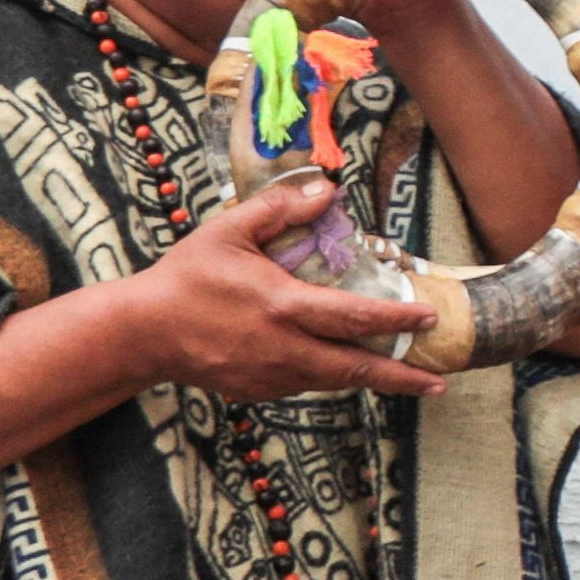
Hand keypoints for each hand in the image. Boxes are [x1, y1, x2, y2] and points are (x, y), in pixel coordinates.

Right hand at [130, 182, 449, 401]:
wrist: (140, 332)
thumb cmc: (186, 276)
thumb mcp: (230, 230)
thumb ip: (281, 208)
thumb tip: (327, 189)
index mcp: (283, 307)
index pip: (354, 317)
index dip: (397, 318)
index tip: (430, 317)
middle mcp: (282, 349)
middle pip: (354, 368)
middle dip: (401, 375)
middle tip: (440, 381)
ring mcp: (267, 375)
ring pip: (331, 380)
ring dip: (369, 380)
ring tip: (406, 377)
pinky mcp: (253, 390)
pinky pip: (302, 384)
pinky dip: (329, 377)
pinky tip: (343, 367)